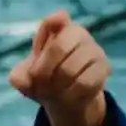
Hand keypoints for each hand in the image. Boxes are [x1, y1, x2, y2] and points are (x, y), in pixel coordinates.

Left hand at [8, 10, 109, 125]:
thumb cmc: (42, 80)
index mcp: (57, 29)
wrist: (64, 100)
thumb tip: (31, 69)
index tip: (34, 69)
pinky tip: (69, 95)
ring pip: (69, 69)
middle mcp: (79, 34)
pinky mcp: (105, 67)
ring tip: (55, 91)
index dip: (40, 48)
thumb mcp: (23, 77)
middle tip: (41, 84)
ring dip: (56, 86)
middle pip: (57, 48)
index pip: (50, 24)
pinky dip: (71, 93)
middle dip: (43, 72)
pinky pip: (84, 82)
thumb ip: (21, 72)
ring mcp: (94, 49)